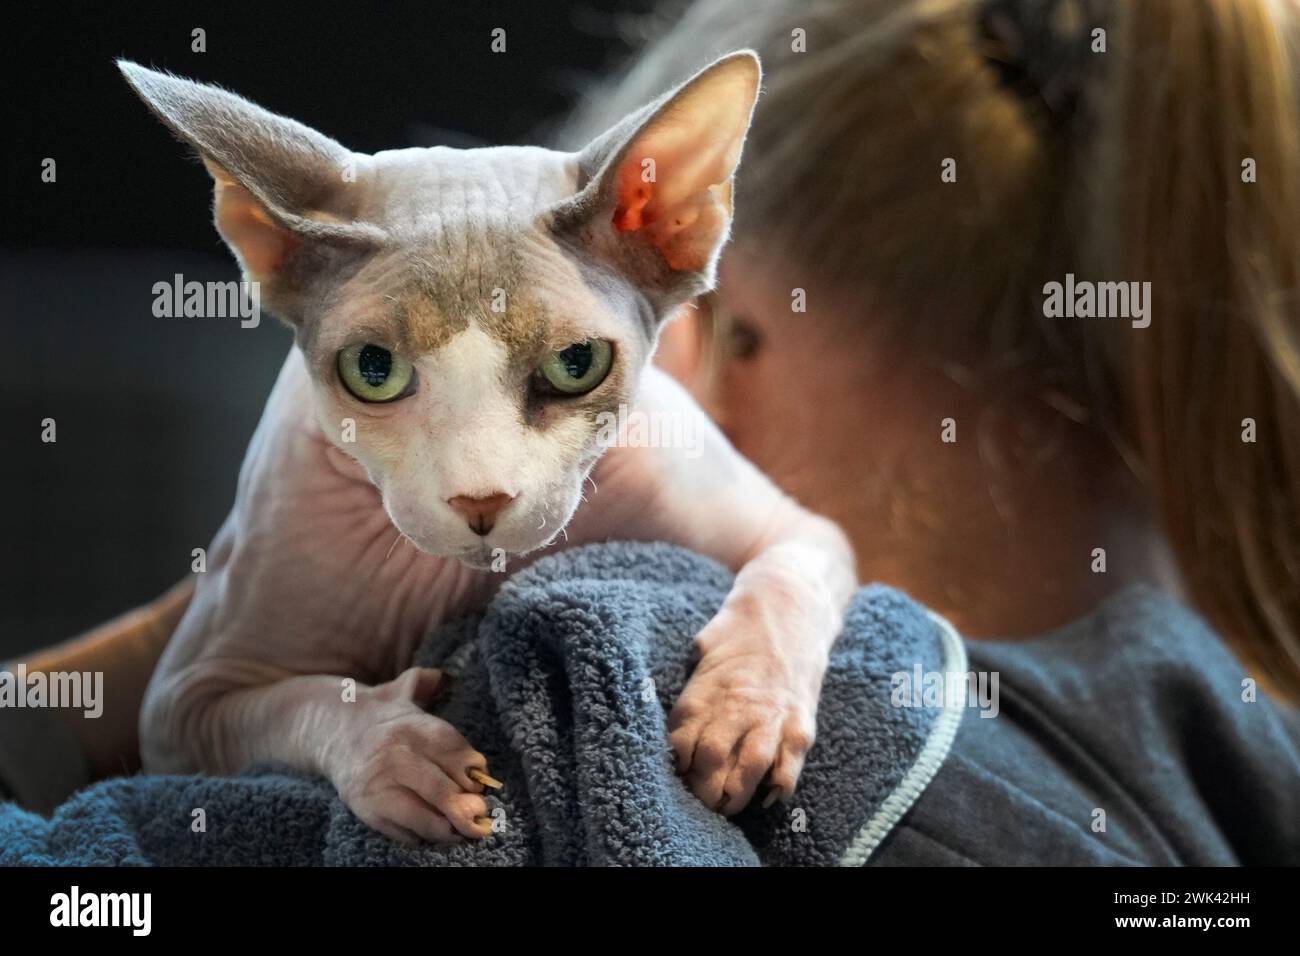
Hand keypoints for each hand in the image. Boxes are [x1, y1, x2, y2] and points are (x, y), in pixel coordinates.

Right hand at [327, 667, 493, 843]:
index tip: (480, 781)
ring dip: (449, 828)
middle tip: (479, 815)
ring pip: (425, 817)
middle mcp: (395, 756)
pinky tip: (434, 829)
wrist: (330, 729)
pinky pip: (403, 831)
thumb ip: (429, 682)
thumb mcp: (404, 689)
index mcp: (411, 725)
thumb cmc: (383, 715)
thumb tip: (447, 679)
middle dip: (467, 808)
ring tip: (461, 828)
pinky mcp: (366, 808)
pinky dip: (424, 835)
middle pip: (443, 791)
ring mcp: (379, 785)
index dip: (473, 771)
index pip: (454, 752)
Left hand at [667, 599, 825, 815]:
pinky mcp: (802, 719)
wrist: (792, 602)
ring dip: (735, 795)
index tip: (673, 777)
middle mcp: (739, 703)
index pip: (682, 737)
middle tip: (697, 802)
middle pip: (711, 758)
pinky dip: (778, 787)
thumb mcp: (704, 649)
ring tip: (726, 807)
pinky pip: (790, 763)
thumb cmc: (740, 628)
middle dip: (701, 788)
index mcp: (708, 686)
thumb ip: (692, 686)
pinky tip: (766, 797)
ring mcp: (773, 713)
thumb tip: (673, 723)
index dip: (675, 764)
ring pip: (750, 767)